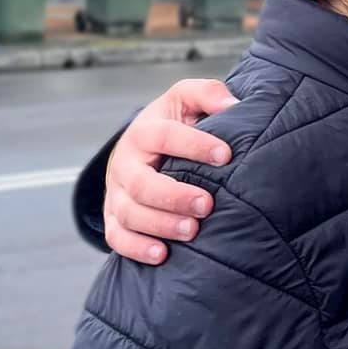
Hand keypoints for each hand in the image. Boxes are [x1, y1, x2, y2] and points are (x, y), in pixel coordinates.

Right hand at [103, 79, 235, 264]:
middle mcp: (125, 163)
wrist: (139, 148)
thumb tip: (233, 104)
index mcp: (144, 132)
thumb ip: (207, 94)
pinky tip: (161, 254)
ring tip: (192, 231)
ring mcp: (117, 193)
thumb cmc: (171, 124)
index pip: (164, 136)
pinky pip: (117, 237)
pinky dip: (136, 247)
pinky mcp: (114, 217)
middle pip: (142, 184)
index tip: (225, 155)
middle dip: (174, 196)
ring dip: (160, 225)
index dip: (194, 145)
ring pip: (129, 213)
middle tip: (207, 204)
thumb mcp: (185, 100)